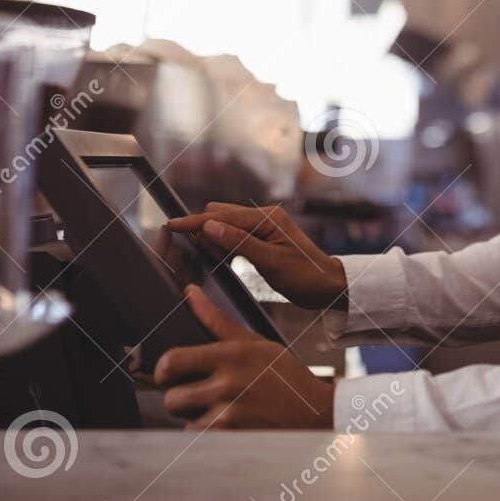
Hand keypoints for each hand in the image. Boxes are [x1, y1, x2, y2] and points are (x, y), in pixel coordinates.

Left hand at [155, 285, 334, 429]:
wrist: (315, 413)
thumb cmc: (283, 377)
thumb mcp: (255, 343)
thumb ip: (217, 320)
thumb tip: (190, 292)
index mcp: (231, 354)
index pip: (171, 361)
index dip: (163, 370)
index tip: (168, 374)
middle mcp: (227, 384)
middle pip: (171, 398)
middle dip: (181, 398)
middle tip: (200, 396)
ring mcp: (229, 414)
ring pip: (184, 422)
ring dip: (195, 419)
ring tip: (218, 411)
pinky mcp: (232, 438)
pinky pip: (198, 439)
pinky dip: (207, 436)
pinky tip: (227, 427)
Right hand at [165, 203, 346, 309]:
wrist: (327, 286)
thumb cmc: (304, 275)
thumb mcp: (270, 262)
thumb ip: (238, 243)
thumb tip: (209, 226)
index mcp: (267, 218)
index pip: (222, 216)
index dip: (194, 221)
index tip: (171, 224)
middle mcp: (265, 216)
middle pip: (222, 214)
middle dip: (202, 227)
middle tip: (188, 247)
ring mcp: (265, 226)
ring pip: (227, 224)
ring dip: (212, 236)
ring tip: (202, 253)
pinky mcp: (264, 237)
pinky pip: (236, 234)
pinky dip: (223, 243)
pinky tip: (219, 256)